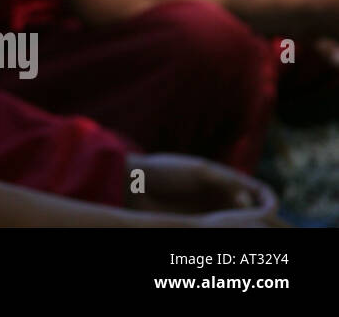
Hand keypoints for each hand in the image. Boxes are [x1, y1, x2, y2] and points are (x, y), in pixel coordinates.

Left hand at [125, 152, 276, 219]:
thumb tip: (248, 200)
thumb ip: (227, 182)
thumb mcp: (199, 171)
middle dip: (263, 221)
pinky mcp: (198, 225)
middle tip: (262, 228)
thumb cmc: (165, 171)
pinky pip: (221, 232)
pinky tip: (224, 234)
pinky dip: (228, 234)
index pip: (260, 192)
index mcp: (224, 179)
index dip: (269, 201)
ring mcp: (211, 212)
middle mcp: (221, 197)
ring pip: (239, 225)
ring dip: (246, 229)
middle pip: (254, 212)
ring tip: (243, 231)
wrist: (134, 182)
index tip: (271, 209)